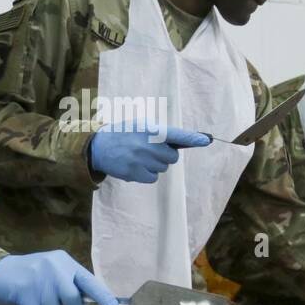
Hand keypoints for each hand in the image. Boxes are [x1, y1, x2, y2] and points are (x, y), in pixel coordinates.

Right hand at [0, 252, 117, 304]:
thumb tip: (85, 303)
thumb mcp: (49, 273)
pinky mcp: (23, 290)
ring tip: (31, 298)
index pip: (87, 279)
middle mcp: (53, 266)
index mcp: (63, 261)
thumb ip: (66, 284)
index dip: (102, 294)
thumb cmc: (25, 275)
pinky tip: (21, 303)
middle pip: (72, 298)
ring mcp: (38, 277)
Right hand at [88, 125, 210, 183]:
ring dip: (155, 165)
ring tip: (139, 157)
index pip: (176, 134)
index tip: (206, 140)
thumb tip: (180, 145)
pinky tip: (136, 166)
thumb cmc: (123, 134)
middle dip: (166, 156)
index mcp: (150, 130)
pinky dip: (147, 174)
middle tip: (152, 151)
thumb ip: (159, 133)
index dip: (192, 138)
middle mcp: (147, 145)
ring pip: (162, 168)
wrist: (98, 146)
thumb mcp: (140, 126)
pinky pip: (153, 178)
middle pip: (172, 158)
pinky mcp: (134, 173)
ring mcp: (141, 160)